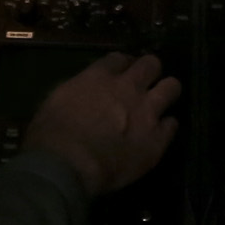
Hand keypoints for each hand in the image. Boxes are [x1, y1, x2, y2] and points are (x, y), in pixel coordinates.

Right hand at [22, 52, 180, 195]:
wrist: (68, 165)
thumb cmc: (51, 135)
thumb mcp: (56, 100)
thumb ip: (77, 90)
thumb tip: (83, 92)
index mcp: (100, 76)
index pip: (119, 58)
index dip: (122, 64)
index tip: (121, 73)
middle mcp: (129, 88)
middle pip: (152, 64)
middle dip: (150, 71)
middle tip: (144, 83)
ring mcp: (147, 112)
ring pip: (172, 87)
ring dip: (166, 92)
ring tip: (161, 102)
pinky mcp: (157, 139)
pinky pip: (173, 125)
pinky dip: (167, 127)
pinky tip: (159, 134)